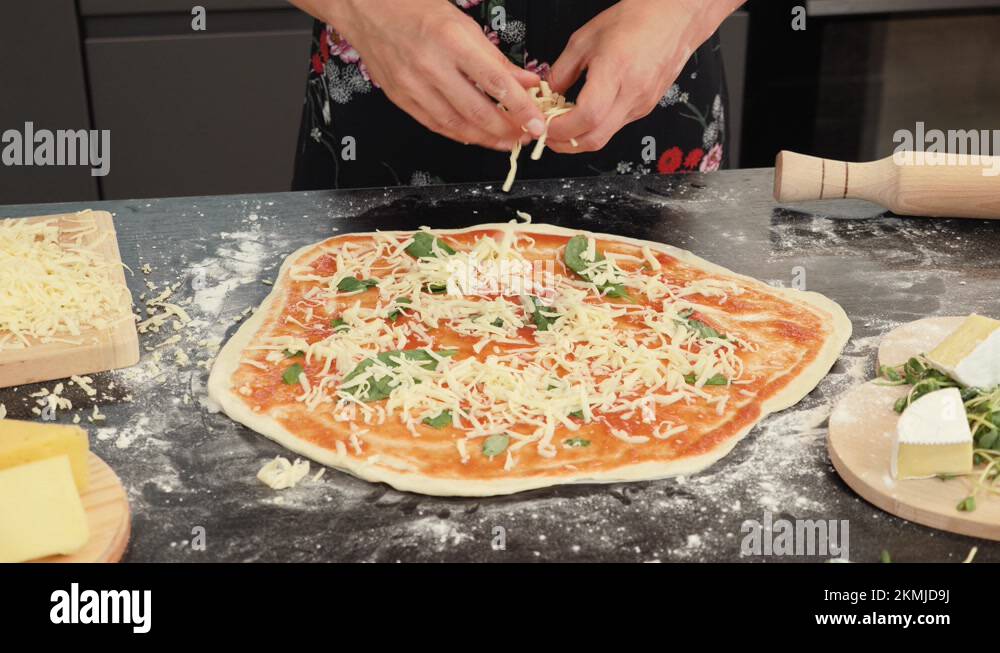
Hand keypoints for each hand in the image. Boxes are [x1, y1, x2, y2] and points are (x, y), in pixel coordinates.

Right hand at [304, 0, 546, 150]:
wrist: (368, 9)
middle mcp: (431, 65)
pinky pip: (437, 126)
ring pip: (457, 126)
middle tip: (526, 136)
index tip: (538, 123)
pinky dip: (461, 135)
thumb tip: (527, 82)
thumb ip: (496, 59)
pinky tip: (477, 136)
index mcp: (451, 40)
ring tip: (507, 141)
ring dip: (487, 138)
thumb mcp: (464, 25)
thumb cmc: (415, 10)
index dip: (521, 109)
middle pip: (478, 112)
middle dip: (508, 130)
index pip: (496, 83)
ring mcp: (413, 86)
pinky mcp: (402, 99)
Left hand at [546, 0, 740, 153]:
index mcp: (615, 71)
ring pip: (605, 136)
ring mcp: (641, 105)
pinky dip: (595, 127)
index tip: (545, 123)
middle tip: (548, 134)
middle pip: (594, 139)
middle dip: (565, 143)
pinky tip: (586, 114)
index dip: (560, 128)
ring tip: (564, 122)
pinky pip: (616, 126)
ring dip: (579, 136)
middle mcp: (632, 94)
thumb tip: (549, 93)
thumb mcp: (585, 39)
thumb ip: (562, 70)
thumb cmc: (635, 20)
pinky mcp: (645, 108)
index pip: (586, 117)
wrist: (673, 18)